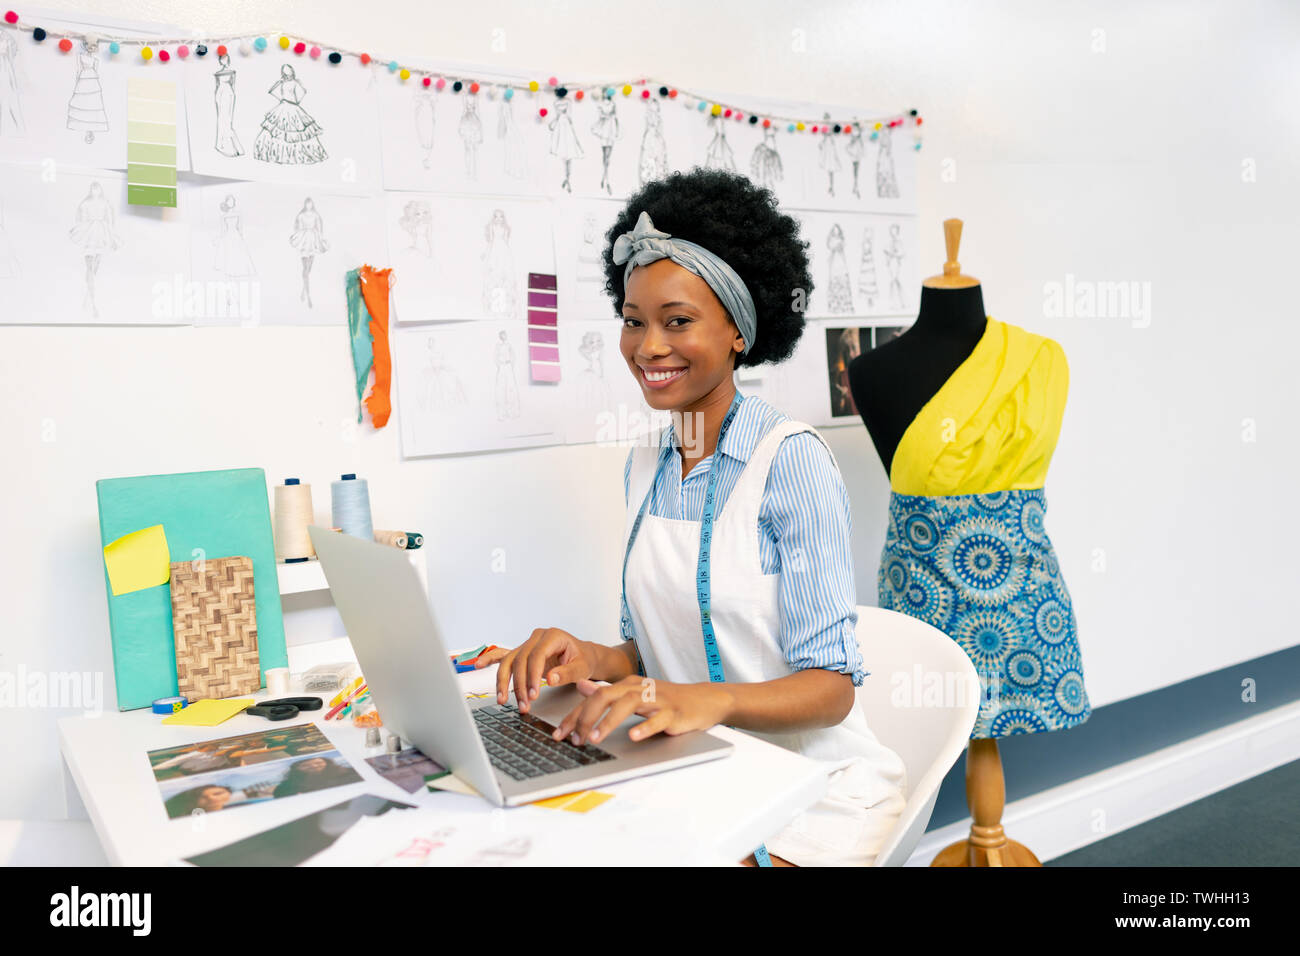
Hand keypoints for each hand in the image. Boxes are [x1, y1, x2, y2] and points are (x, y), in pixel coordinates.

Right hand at [476, 628, 597, 713]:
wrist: (583, 656)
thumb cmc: (583, 660)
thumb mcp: (582, 667)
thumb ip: (567, 673)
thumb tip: (550, 679)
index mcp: (552, 636)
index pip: (536, 656)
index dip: (532, 676)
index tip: (533, 694)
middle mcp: (536, 637)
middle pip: (520, 661)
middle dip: (519, 685)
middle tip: (523, 705)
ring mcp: (527, 644)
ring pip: (509, 662)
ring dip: (504, 682)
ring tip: (503, 700)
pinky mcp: (521, 653)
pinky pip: (503, 656)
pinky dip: (489, 660)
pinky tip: (477, 665)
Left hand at [552, 676, 729, 746]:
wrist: (703, 700)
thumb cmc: (666, 700)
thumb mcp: (634, 693)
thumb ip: (608, 691)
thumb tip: (581, 687)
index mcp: (627, 685)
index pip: (594, 697)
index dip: (575, 715)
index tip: (560, 734)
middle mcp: (639, 688)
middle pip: (606, 696)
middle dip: (586, 717)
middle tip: (574, 738)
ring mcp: (657, 699)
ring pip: (629, 705)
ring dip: (609, 721)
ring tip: (596, 738)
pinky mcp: (673, 712)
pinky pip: (658, 719)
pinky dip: (645, 727)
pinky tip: (634, 736)